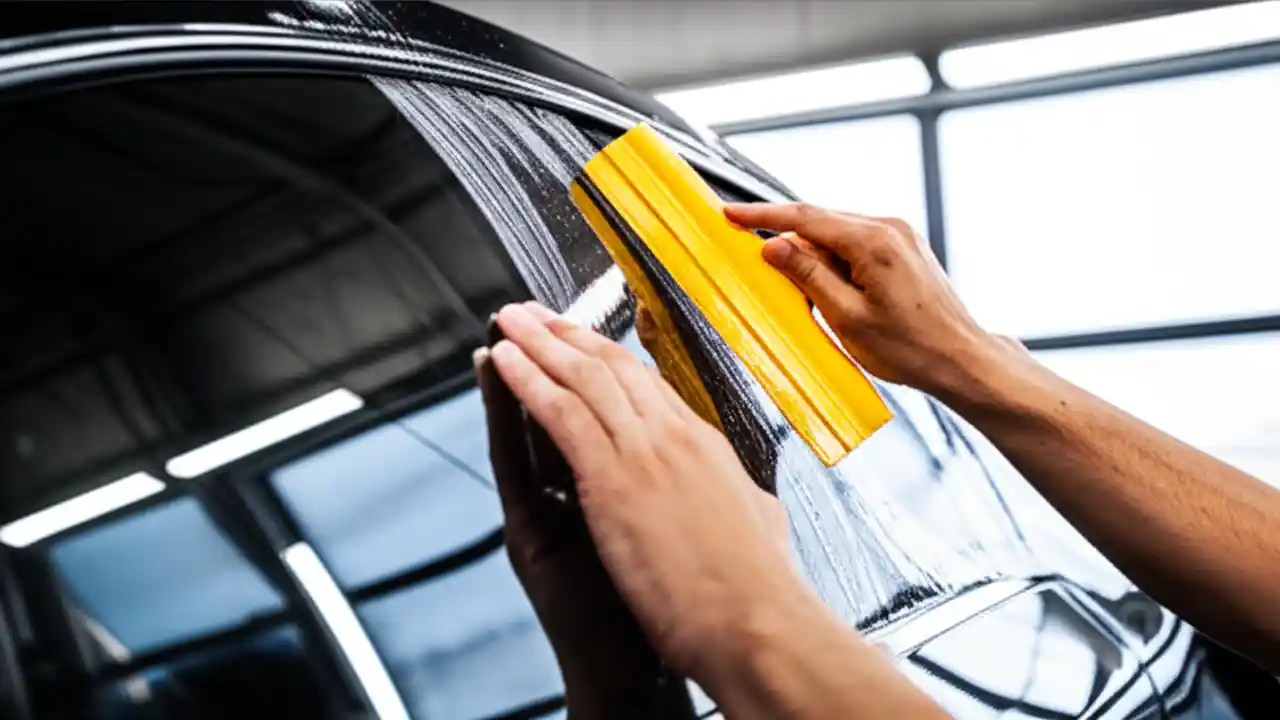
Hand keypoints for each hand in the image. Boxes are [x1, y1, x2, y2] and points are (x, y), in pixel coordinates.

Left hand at [486, 302, 810, 690]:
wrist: (757, 623)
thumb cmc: (762, 590)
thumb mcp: (761, 525)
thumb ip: (744, 502)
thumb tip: (752, 501)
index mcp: (706, 447)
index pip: (650, 388)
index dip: (609, 361)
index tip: (584, 345)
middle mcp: (675, 436)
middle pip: (612, 367)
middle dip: (568, 335)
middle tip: (536, 314)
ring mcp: (644, 452)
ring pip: (581, 378)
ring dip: (538, 344)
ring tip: (508, 320)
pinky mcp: (613, 479)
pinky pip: (560, 414)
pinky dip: (527, 382)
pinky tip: (502, 362)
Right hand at [725, 202, 1004, 399]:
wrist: (960, 359)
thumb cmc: (910, 347)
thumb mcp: (847, 317)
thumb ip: (808, 277)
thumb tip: (774, 246)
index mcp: (873, 242)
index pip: (805, 217)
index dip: (763, 215)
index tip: (732, 215)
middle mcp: (889, 228)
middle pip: (821, 222)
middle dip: (788, 241)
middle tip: (759, 263)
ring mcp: (900, 236)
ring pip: (838, 234)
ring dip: (814, 257)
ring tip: (807, 296)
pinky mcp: (904, 249)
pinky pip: (856, 245)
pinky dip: (835, 261)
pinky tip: (830, 290)